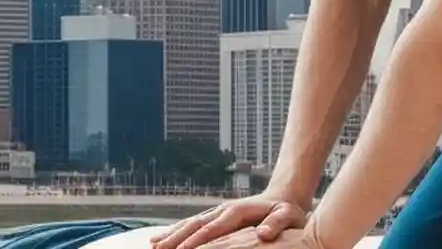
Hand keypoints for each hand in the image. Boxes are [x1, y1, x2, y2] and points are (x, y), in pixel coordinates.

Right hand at [149, 194, 308, 248]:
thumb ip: (276, 224)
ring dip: (171, 235)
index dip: (197, 240)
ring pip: (189, 224)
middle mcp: (223, 210)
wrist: (283, 198)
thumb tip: (263, 233)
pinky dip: (175, 232)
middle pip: (194, 225)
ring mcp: (217, 213)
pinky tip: (160, 239)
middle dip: (175, 238)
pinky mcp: (215, 218)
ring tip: (153, 246)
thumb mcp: (288, 217)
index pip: (213, 228)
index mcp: (237, 212)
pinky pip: (192, 225)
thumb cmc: (288, 212)